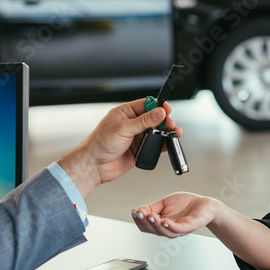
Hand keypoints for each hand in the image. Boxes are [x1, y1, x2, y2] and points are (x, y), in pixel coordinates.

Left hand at [57, 98, 181, 196]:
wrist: (94, 165)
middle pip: (154, 118)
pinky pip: (155, 145)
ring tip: (174, 133)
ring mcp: (136, 137)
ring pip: (156, 131)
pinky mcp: (140, 149)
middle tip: (170, 124)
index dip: (158, 106)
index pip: (146, 104)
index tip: (167, 109)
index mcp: (125, 112)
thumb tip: (159, 112)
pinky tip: (168, 143)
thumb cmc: (100, 144)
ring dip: (166, 132)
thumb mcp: (123, 128)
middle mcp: (132, 123)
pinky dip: (163, 144)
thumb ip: (143, 121)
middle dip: (165, 120)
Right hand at [131, 192, 220, 236]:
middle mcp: (169, 229)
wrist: (205, 204)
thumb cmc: (186, 204)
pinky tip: (164, 221)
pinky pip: (178, 229)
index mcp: (161, 224)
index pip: (146, 226)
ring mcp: (179, 229)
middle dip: (145, 222)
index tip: (134, 212)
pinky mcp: (189, 226)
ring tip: (150, 216)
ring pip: (164, 232)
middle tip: (140, 214)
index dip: (139, 220)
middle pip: (153, 231)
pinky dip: (170, 227)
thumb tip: (138, 210)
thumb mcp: (164, 203)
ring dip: (156, 225)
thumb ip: (151, 207)